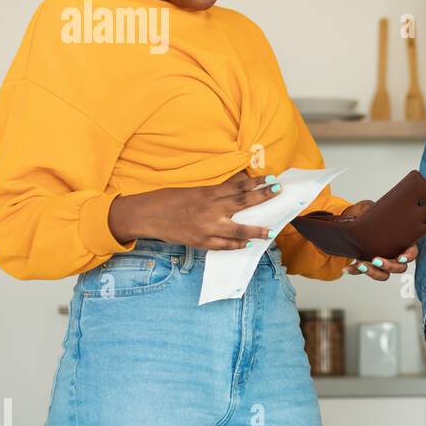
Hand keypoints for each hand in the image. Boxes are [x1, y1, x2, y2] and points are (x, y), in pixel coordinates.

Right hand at [107, 171, 277, 249]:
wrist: (146, 216)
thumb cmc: (169, 200)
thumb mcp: (194, 191)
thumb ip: (215, 193)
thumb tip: (238, 190)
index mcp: (207, 193)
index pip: (238, 186)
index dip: (257, 183)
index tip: (273, 180)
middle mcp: (210, 209)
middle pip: (243, 203)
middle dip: (263, 197)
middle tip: (279, 192)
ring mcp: (206, 228)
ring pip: (238, 230)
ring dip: (256, 231)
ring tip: (270, 231)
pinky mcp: (200, 242)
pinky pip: (223, 245)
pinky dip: (236, 245)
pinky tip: (246, 244)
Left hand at [338, 200, 417, 280]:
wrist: (353, 220)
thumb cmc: (368, 215)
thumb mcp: (371, 209)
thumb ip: (372, 210)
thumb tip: (368, 211)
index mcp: (402, 241)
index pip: (412, 252)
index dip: (408, 256)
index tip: (401, 258)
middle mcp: (394, 255)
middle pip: (399, 268)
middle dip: (388, 266)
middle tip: (376, 260)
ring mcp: (383, 262)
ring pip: (384, 275)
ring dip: (373, 272)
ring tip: (361, 265)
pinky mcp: (369, 265)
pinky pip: (364, 272)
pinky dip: (355, 271)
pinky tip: (347, 269)